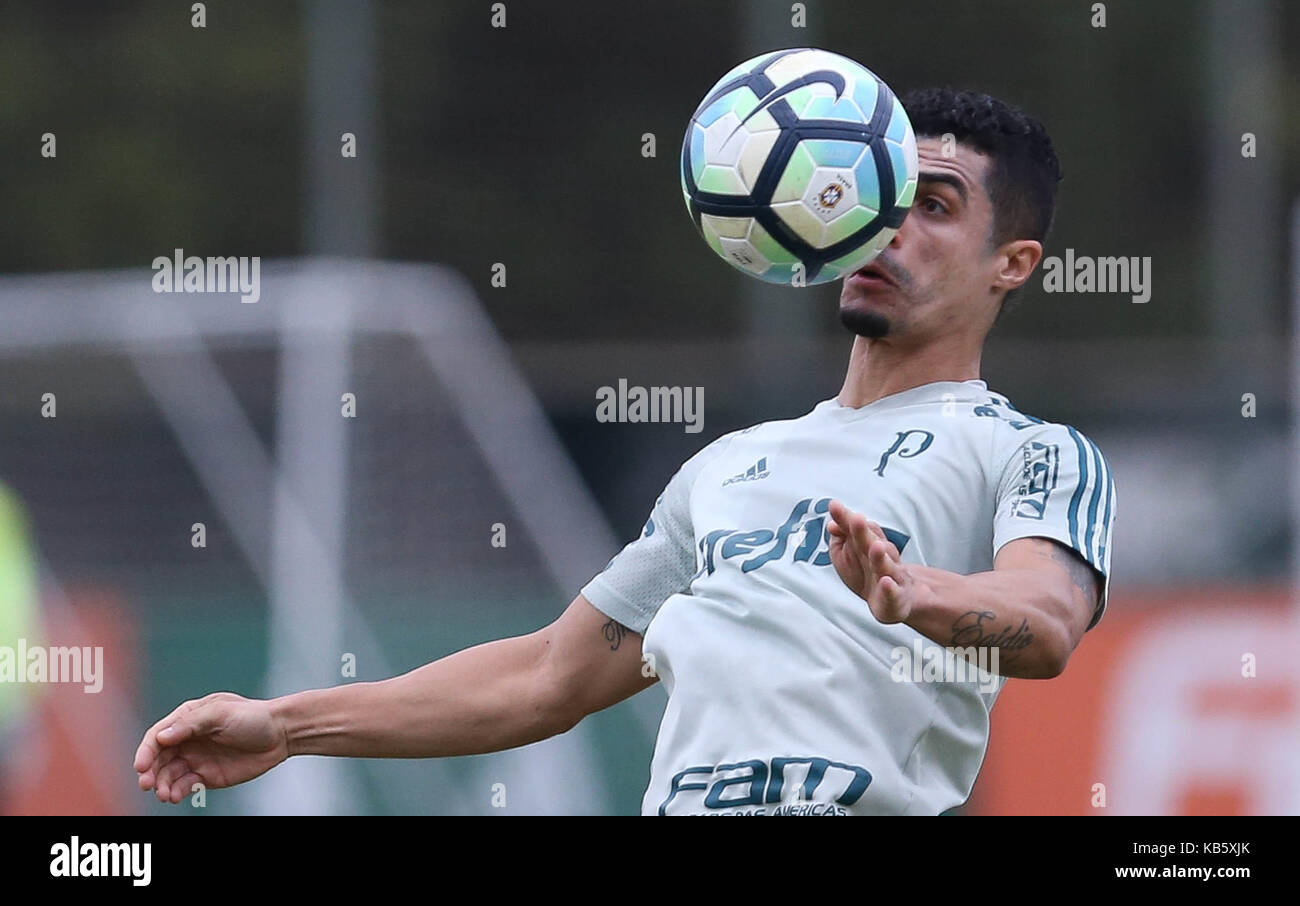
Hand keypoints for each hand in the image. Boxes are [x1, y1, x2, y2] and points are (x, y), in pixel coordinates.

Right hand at [134, 692, 288, 803]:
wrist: (281, 734)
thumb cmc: (252, 716)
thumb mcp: (221, 713)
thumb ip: (191, 724)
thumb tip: (162, 737)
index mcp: (188, 719)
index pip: (158, 736)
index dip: (146, 751)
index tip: (141, 766)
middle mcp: (187, 740)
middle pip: (158, 758)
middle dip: (149, 772)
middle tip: (147, 784)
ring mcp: (196, 758)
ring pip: (168, 774)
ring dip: (161, 785)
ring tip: (165, 794)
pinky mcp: (207, 776)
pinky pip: (184, 785)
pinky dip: (176, 792)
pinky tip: (175, 796)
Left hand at [826, 499, 928, 623]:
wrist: (896, 600)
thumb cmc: (868, 573)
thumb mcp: (851, 554)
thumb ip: (842, 537)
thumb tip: (831, 524)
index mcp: (869, 545)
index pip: (857, 529)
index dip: (845, 518)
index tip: (833, 505)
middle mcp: (882, 556)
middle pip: (872, 542)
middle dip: (864, 531)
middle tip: (856, 518)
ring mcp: (891, 576)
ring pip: (886, 564)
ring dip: (880, 556)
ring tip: (876, 546)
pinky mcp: (896, 597)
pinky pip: (894, 593)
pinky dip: (890, 588)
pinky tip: (886, 582)